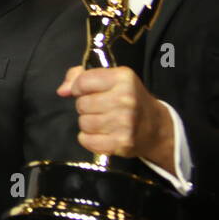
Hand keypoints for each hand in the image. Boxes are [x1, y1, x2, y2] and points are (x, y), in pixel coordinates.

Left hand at [57, 65, 175, 171]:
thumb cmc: (128, 99)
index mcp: (122, 78)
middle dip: (85, 106)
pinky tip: (102, 134)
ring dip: (88, 123)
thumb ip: (80, 76)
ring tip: (104, 121)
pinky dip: (89, 139)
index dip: (79, 88)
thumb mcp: (110, 78)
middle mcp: (125, 99)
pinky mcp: (122, 143)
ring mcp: (125, 123)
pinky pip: (87, 141)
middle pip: (81, 104)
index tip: (87, 91)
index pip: (82, 82)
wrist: (156, 128)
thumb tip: (62, 91)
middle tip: (101, 108)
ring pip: (83, 123)